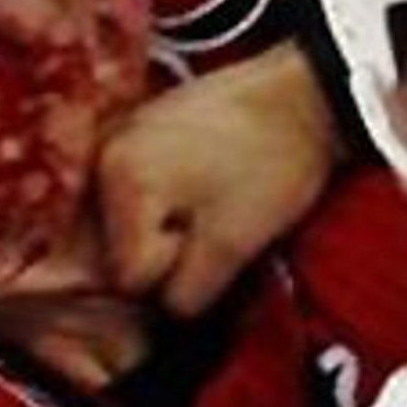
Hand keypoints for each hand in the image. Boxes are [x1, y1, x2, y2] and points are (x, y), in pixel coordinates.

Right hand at [96, 41, 342, 315]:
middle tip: (213, 222)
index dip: (179, 272)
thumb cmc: (274, 164)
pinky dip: (163, 202)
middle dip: (166, 251)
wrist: (304, 93)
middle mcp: (102, 157)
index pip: (130, 276)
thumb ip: (189, 292)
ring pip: (127, 225)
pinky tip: (201, 185)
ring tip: (210, 200)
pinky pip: (134, 193)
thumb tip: (164, 313)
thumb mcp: (234, 244)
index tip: (215, 241)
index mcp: (121, 183)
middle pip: (120, 250)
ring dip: (164, 229)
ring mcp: (116, 138)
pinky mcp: (136, 130)